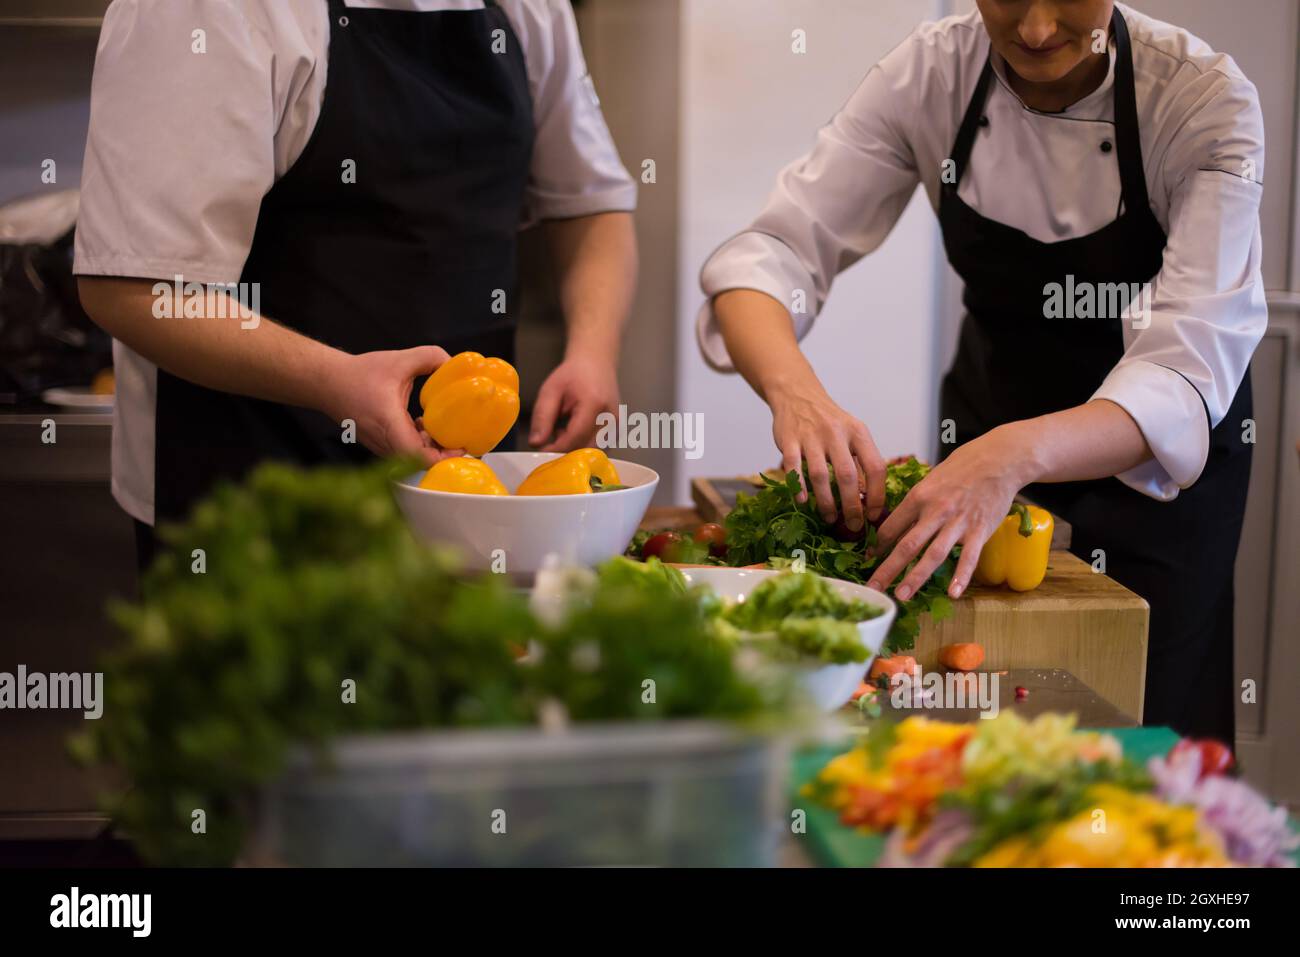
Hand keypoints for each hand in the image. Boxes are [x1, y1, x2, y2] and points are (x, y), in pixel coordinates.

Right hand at [320, 346, 463, 464]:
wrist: (328, 382)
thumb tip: (453, 364)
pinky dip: (417, 444)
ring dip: (429, 448)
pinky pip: (402, 452)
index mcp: (389, 422)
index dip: (442, 457)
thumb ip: (430, 357)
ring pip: (411, 458)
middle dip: (441, 453)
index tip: (458, 448)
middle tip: (458, 439)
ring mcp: (379, 446)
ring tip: (442, 430)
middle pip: (418, 460)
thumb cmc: (359, 374)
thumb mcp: (400, 360)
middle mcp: (383, 440)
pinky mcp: (378, 445)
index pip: (417, 455)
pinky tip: (423, 426)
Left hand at [529, 350, 619, 451]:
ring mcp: (616, 427)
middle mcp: (611, 418)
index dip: (555, 447)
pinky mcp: (616, 433)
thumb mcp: (551, 390)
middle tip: (550, 434)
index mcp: (595, 404)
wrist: (596, 365)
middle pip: (584, 449)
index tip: (540, 448)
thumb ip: (542, 417)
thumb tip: (536, 443)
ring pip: (590, 452)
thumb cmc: (574, 375)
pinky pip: (596, 448)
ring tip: (562, 427)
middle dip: (564, 449)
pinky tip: (573, 429)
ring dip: (573, 447)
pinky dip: (581, 444)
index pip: (574, 437)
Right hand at [769, 386, 885, 531]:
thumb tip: (869, 500)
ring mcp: (811, 436)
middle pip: (847, 476)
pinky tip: (803, 502)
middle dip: (851, 506)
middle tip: (853, 525)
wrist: (798, 395)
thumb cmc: (829, 422)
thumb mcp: (852, 433)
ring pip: (820, 475)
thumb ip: (861, 461)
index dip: (877, 495)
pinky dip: (799, 487)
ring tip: (829, 518)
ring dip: (826, 502)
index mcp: (858, 433)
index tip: (874, 515)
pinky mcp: (789, 440)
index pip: (876, 467)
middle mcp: (837, 433)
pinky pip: (794, 467)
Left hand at [866, 423, 1037, 600]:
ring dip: (916, 578)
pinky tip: (952, 594)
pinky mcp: (980, 530)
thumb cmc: (962, 468)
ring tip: (901, 596)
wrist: (999, 460)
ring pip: (933, 555)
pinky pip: (969, 557)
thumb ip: (916, 503)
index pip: (891, 526)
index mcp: (919, 497)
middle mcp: (935, 511)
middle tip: (873, 589)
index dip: (878, 546)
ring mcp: (958, 522)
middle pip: (907, 545)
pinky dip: (961, 576)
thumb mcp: (931, 479)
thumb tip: (898, 524)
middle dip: (887, 569)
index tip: (869, 560)